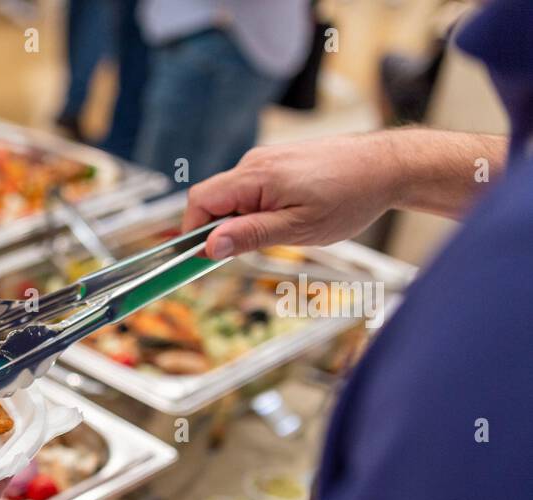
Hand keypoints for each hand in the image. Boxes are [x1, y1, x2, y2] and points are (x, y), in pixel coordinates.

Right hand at [184, 133, 403, 258]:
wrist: (387, 166)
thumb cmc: (350, 196)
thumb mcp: (298, 228)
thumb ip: (250, 235)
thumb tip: (210, 246)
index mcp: (255, 176)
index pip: (199, 202)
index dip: (192, 232)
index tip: (202, 258)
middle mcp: (254, 162)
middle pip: (213, 200)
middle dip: (221, 229)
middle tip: (250, 251)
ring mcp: (266, 160)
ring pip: (233, 197)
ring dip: (243, 220)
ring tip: (282, 231)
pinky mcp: (279, 163)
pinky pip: (252, 189)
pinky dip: (257, 209)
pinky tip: (289, 217)